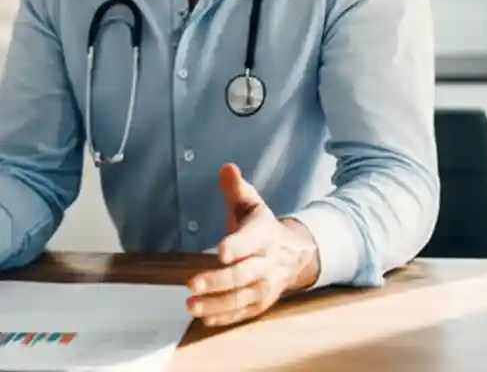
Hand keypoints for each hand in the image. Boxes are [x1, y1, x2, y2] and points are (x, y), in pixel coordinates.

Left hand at [185, 164, 319, 326]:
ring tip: (191, 305)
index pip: (251, 241)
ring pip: (242, 297)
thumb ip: (237, 189)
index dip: (237, 246)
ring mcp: (265, 286)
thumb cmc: (261, 228)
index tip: (220, 252)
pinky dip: (225, 317)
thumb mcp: (251, 204)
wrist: (295, 255)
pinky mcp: (261, 303)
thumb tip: (226, 168)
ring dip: (216, 303)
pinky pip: (244, 313)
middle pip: (243, 274)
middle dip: (218, 281)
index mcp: (263, 235)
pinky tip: (204, 318)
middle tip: (192, 284)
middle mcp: (266, 263)